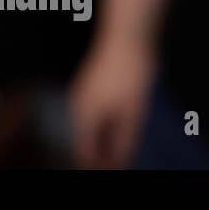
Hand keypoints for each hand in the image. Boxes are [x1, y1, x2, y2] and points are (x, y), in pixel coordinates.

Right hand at [69, 34, 156, 168]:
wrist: (126, 37)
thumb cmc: (129, 73)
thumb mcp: (132, 112)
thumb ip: (124, 141)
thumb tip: (119, 163)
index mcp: (83, 114)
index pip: (82, 151)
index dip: (95, 166)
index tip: (111, 172)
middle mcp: (76, 106)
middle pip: (81, 142)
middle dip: (98, 157)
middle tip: (119, 165)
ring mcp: (80, 97)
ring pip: (86, 130)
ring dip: (101, 144)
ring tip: (122, 153)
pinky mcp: (88, 90)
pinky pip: (91, 118)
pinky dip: (103, 130)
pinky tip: (119, 134)